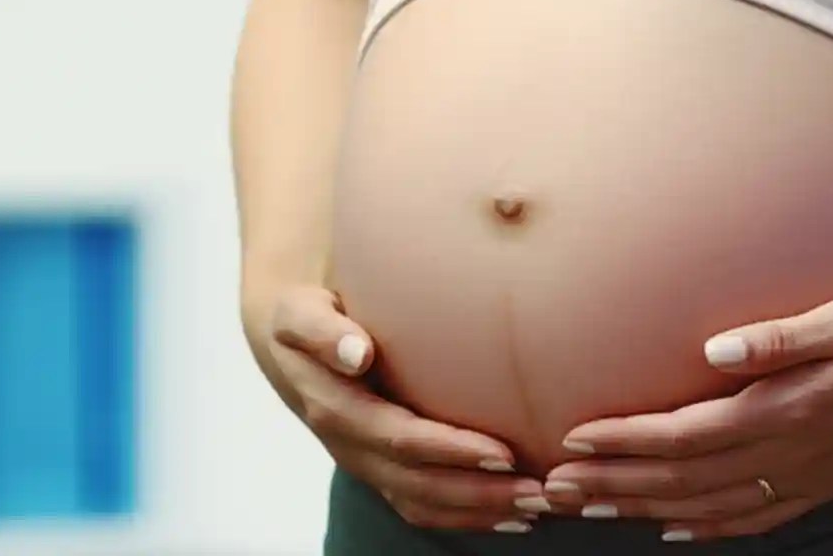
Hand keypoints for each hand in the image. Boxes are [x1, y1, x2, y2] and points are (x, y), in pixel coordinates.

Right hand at [259, 284, 545, 533]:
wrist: (294, 345)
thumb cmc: (312, 317)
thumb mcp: (300, 313)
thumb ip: (320, 329)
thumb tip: (356, 354)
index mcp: (334, 409)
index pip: (398, 438)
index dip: (449, 450)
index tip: (504, 452)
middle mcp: (351, 447)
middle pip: (419, 484)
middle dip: (480, 492)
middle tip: (538, 492)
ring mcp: (367, 465)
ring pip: (424, 505)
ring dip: (481, 512)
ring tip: (538, 507)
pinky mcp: (382, 472)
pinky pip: (425, 508)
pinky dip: (470, 517)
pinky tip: (516, 517)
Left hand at [542, 291, 832, 541]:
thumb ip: (782, 338)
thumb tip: (716, 348)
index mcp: (788, 408)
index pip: (686, 434)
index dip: (627, 440)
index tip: (575, 438)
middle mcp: (791, 452)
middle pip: (683, 479)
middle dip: (614, 485)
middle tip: (556, 489)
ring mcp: (808, 475)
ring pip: (709, 505)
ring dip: (644, 510)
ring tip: (593, 510)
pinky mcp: (825, 484)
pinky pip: (755, 518)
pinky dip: (708, 528)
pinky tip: (677, 529)